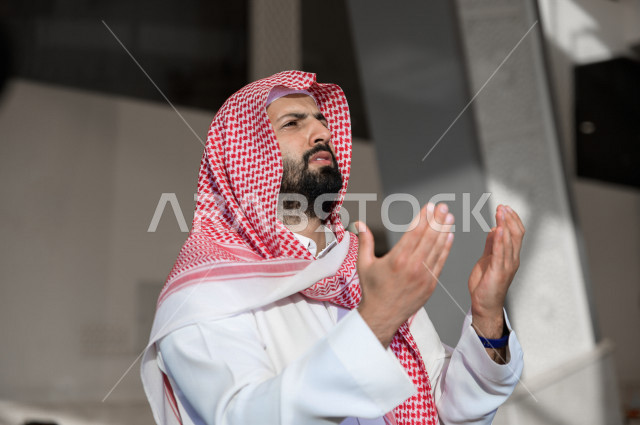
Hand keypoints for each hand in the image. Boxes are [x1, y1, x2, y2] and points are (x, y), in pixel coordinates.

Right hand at [356, 203, 454, 346]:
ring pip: (437, 248)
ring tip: (449, 217)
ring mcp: (424, 276)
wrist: (382, 316)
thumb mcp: (364, 264)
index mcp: (397, 259)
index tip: (429, 207)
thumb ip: (364, 242)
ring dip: (444, 231)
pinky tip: (449, 236)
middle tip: (443, 206)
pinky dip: (446, 248)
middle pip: (428, 237)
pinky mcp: (430, 285)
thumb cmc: (372, 291)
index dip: (423, 218)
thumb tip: (359, 224)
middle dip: (437, 220)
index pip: (414, 233)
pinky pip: (440, 262)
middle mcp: (412, 266)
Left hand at [468, 205, 524, 340]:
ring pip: (510, 240)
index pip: (516, 233)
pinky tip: (498, 229)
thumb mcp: (487, 260)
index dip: (511, 219)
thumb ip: (491, 245)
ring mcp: (507, 265)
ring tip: (501, 211)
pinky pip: (501, 252)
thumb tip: (493, 229)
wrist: (483, 305)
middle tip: (502, 207)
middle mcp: (512, 259)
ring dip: (505, 224)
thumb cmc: (485, 285)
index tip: (504, 207)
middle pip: (517, 234)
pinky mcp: (499, 271)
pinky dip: (500, 239)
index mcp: (509, 256)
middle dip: (510, 218)